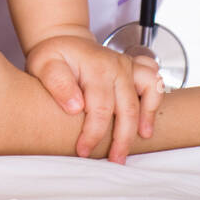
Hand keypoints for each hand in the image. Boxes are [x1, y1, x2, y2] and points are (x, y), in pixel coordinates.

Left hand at [24, 33, 163, 164]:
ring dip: (145, 120)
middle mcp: (116, 64)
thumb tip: (75, 106)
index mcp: (95, 66)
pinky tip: (147, 118)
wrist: (63, 40)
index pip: (101, 108)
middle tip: (114, 159)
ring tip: (140, 141)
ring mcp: (127, 65)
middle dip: (122, 138)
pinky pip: (154, 81)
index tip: (83, 150)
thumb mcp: (44, 64)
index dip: (94, 134)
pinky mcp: (134, 68)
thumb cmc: (54, 56)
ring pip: (148, 93)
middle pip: (127, 107)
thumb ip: (57, 83)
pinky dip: (155, 100)